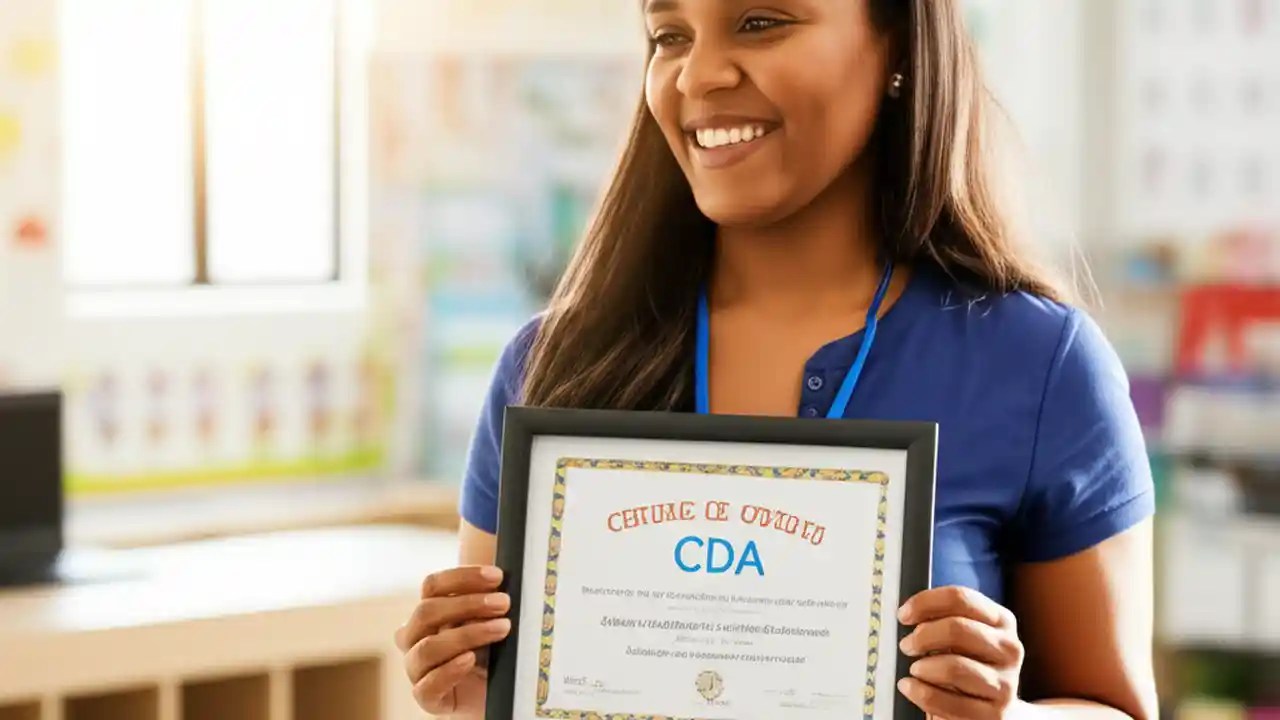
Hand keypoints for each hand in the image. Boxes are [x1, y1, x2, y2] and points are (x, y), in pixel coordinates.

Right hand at [394, 565, 511, 715]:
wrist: (498, 695)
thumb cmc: (494, 653)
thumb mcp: (492, 621)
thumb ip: (488, 603)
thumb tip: (501, 581)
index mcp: (428, 614)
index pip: (432, 586)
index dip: (463, 577)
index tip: (497, 576)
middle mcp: (415, 638)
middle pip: (426, 612)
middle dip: (469, 603)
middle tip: (504, 602)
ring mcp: (417, 669)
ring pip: (427, 648)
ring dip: (468, 634)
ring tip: (502, 628)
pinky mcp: (428, 698)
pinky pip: (427, 686)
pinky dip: (449, 670)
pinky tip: (471, 660)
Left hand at [896, 586, 1026, 719]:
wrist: (995, 710)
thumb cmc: (969, 665)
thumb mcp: (963, 638)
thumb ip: (943, 620)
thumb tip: (907, 614)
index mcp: (1002, 621)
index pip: (961, 598)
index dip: (925, 603)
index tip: (903, 614)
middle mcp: (1009, 649)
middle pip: (957, 629)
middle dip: (923, 636)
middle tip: (906, 645)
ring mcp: (1004, 684)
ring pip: (954, 667)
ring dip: (923, 667)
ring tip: (914, 669)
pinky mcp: (993, 715)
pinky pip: (948, 701)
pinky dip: (921, 692)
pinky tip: (910, 687)